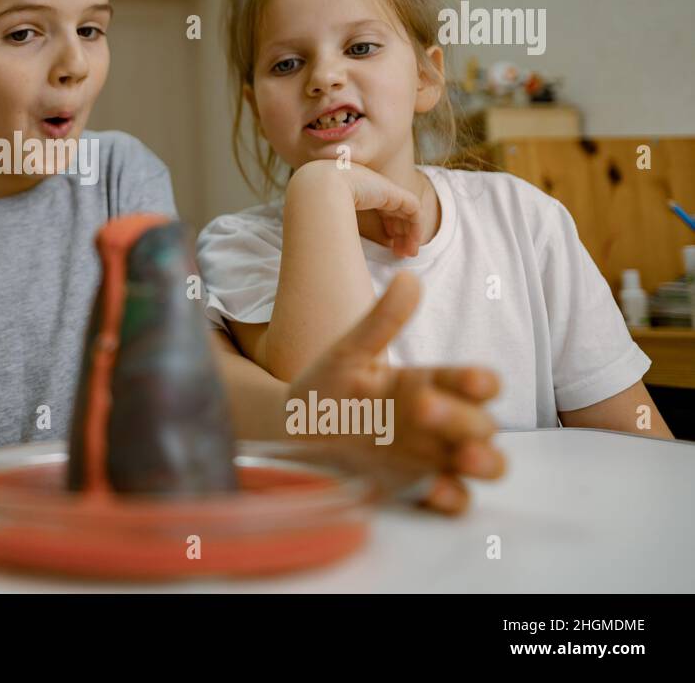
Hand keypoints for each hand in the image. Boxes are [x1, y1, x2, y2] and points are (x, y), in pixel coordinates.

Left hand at [290, 271, 504, 513]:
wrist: (292, 430)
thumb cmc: (327, 388)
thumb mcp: (348, 354)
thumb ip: (380, 322)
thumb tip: (408, 277)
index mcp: (429, 385)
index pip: (472, 384)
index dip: (479, 382)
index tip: (472, 380)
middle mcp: (440, 423)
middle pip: (480, 424)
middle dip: (463, 419)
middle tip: (425, 408)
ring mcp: (432, 457)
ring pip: (484, 462)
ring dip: (483, 460)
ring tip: (465, 457)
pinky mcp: (417, 488)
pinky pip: (454, 499)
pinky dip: (453, 496)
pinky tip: (437, 489)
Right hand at [302, 160, 423, 256]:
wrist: (320, 186)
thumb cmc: (317, 204)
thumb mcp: (330, 217)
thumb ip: (339, 228)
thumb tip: (340, 250)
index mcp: (360, 190)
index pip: (382, 209)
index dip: (387, 228)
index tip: (388, 246)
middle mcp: (375, 189)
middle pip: (395, 212)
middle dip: (400, 234)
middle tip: (400, 253)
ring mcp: (385, 190)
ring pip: (407, 213)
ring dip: (410, 235)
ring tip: (408, 254)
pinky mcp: (394, 194)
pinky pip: (414, 211)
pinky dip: (416, 228)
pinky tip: (412, 244)